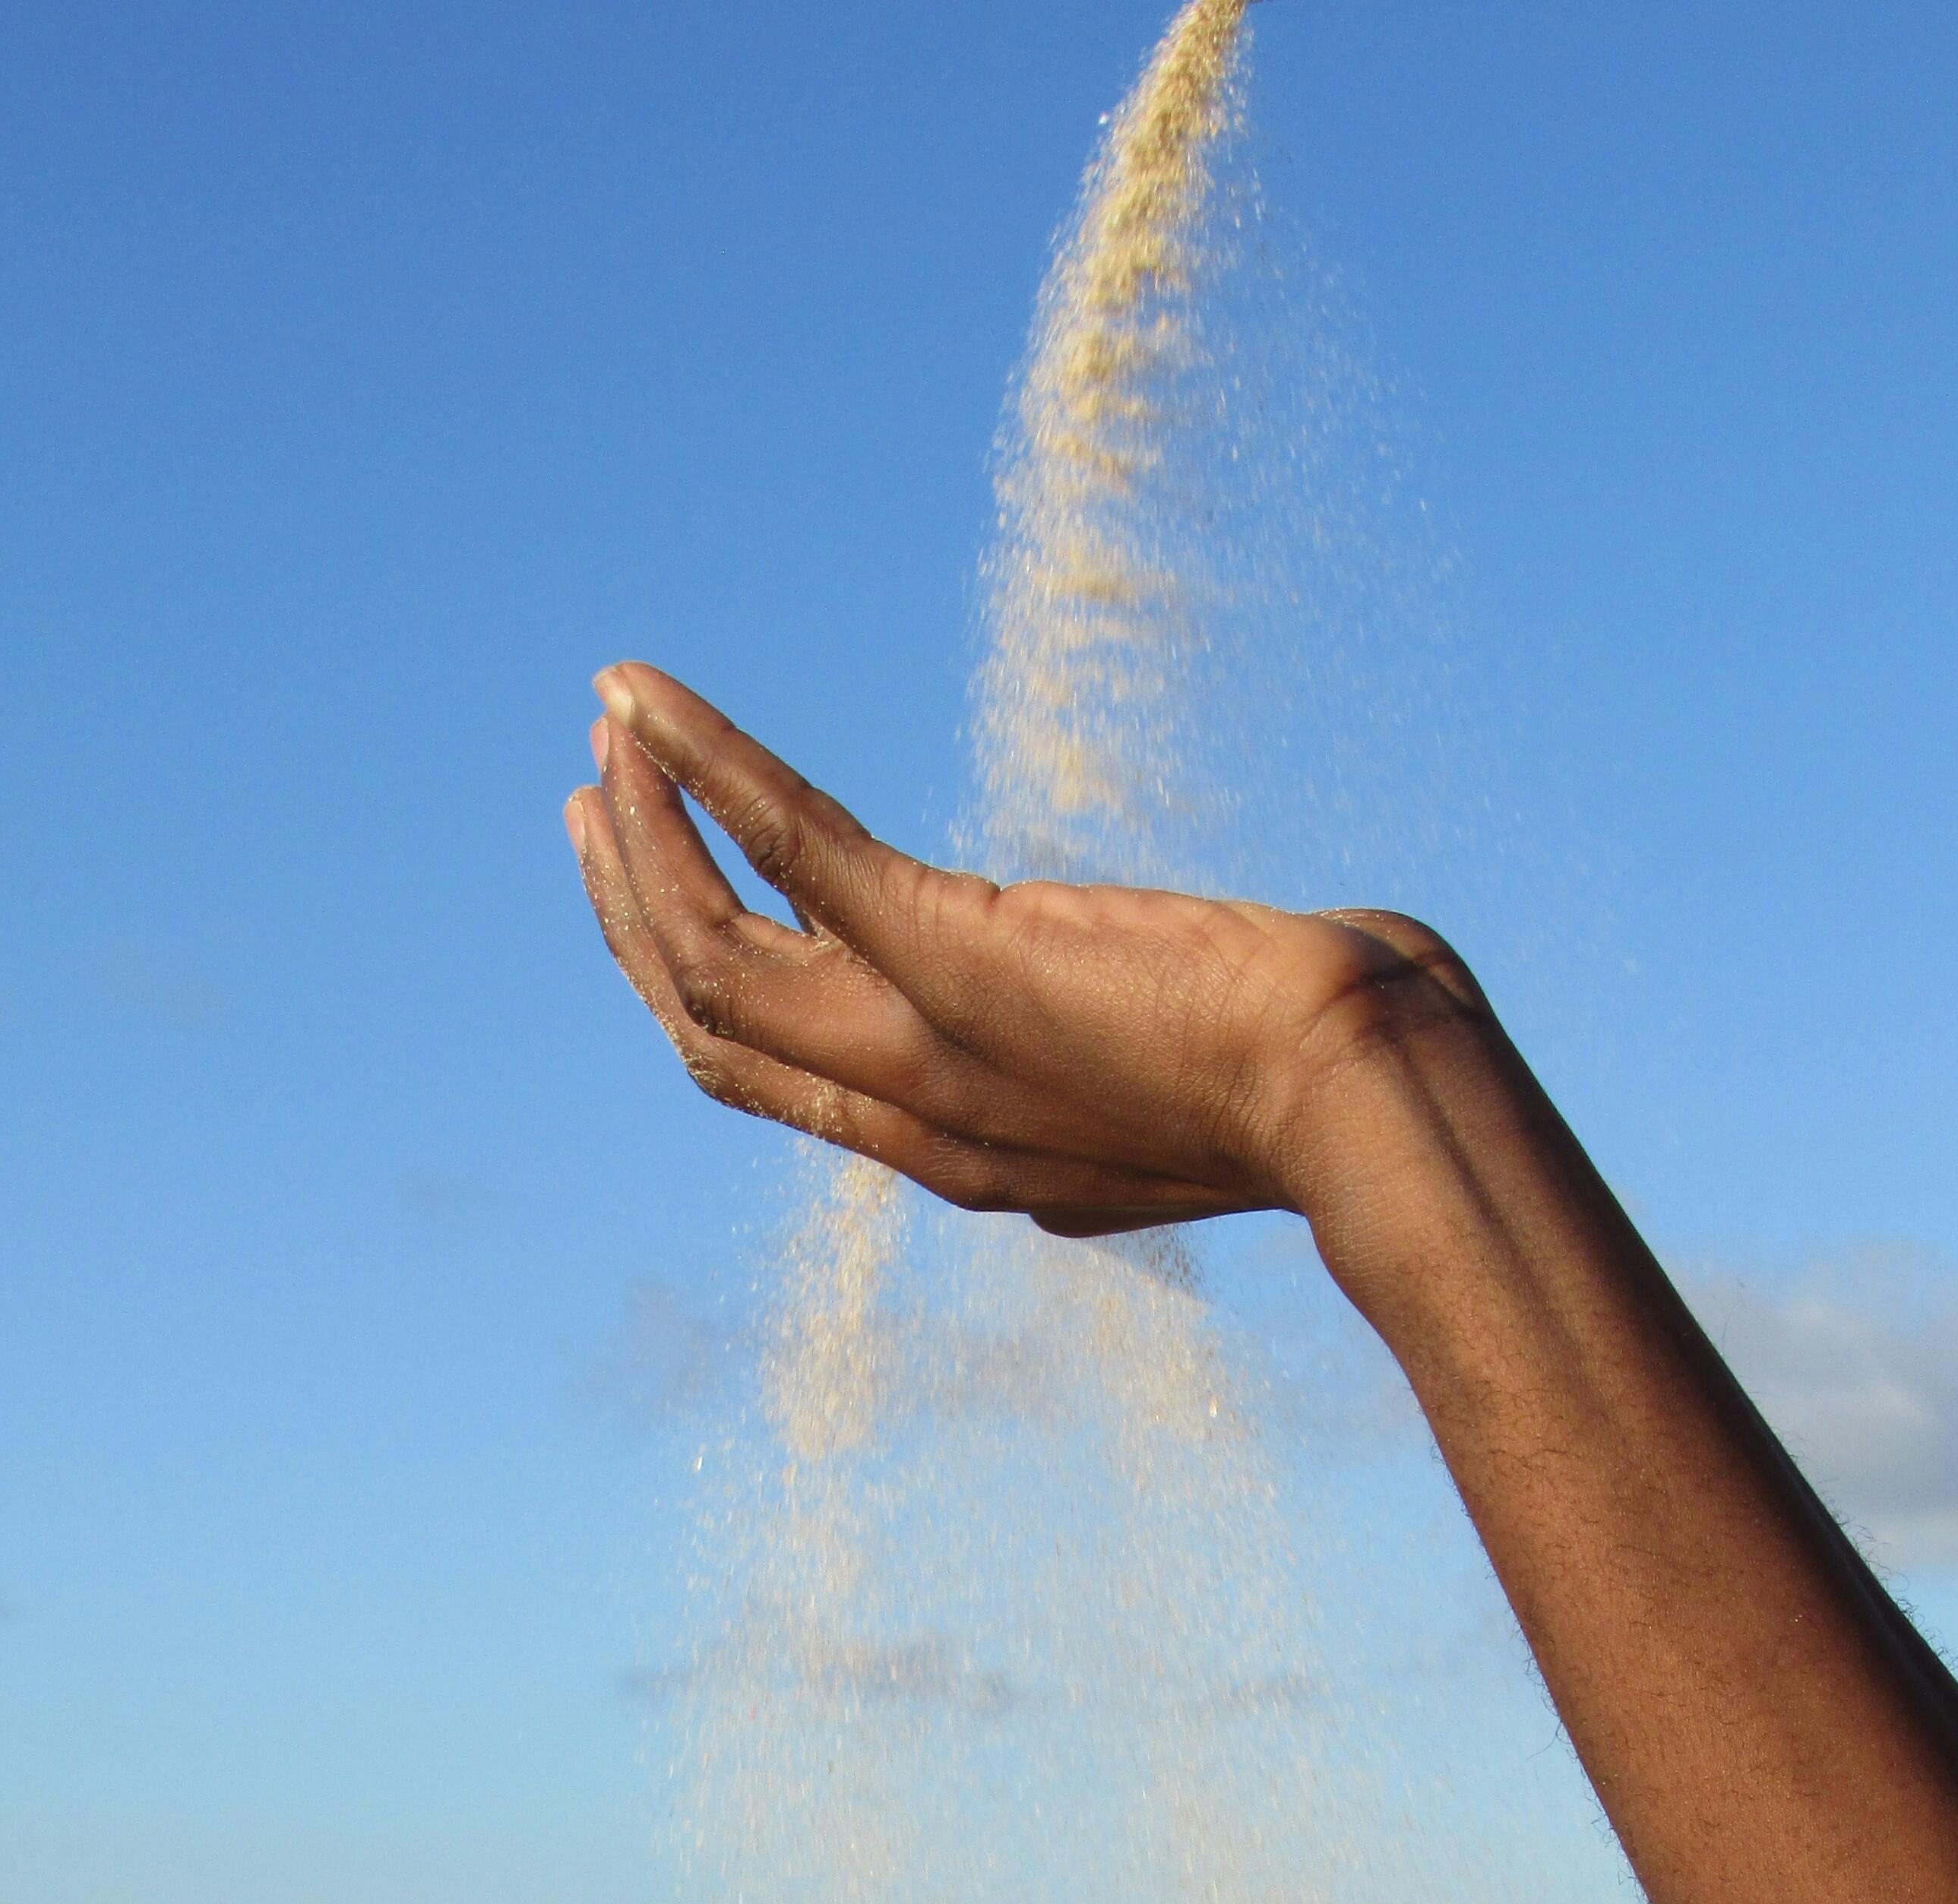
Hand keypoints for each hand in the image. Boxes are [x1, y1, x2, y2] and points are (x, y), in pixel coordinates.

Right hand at [567, 663, 1488, 1237]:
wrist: (1364, 1099)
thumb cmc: (1325, 1088)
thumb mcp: (1186, 1093)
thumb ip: (1115, 1066)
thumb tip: (1130, 1012)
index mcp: (970, 1157)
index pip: (786, 1083)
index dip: (705, 992)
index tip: (676, 897)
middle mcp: (922, 1121)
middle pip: (716, 1028)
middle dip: (637, 917)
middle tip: (593, 804)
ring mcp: (927, 1043)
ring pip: (712, 956)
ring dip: (644, 839)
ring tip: (607, 732)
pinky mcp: (954, 953)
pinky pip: (790, 848)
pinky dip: (703, 762)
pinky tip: (638, 692)